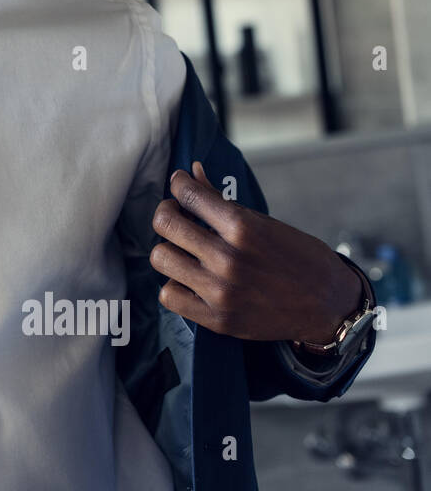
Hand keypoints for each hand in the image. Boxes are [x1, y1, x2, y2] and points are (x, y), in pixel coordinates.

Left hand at [149, 161, 362, 343]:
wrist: (329, 305)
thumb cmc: (298, 258)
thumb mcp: (264, 222)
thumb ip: (221, 200)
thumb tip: (192, 171)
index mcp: (242, 228)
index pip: (188, 195)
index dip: (178, 184)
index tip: (179, 184)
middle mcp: (228, 258)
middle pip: (165, 224)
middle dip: (167, 213)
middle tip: (175, 214)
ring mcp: (220, 290)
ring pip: (161, 258)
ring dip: (168, 249)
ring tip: (183, 250)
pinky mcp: (217, 319)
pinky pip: (169, 296)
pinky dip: (173, 285)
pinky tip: (188, 279)